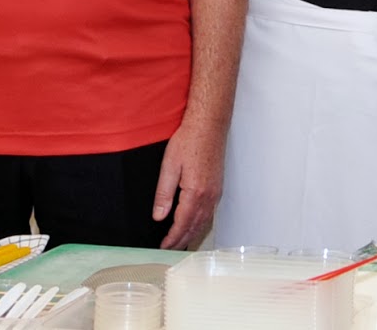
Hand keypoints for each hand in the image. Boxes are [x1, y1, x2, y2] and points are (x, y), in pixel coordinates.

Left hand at [153, 118, 224, 249]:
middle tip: (169, 250)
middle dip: (182, 240)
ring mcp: (215, 192)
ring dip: (192, 234)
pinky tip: (194, 224)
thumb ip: (164, 194)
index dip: (172, 238)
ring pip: (204, 221)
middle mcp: (209, 195)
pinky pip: (209, 213)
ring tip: (180, 242)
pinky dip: (200, 223)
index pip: (182, 223)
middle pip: (195, 226)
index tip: (163, 246)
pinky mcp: (217, 187)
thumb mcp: (169, 166)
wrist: (208, 125)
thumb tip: (158, 216)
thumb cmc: (189, 140)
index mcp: (195, 192)